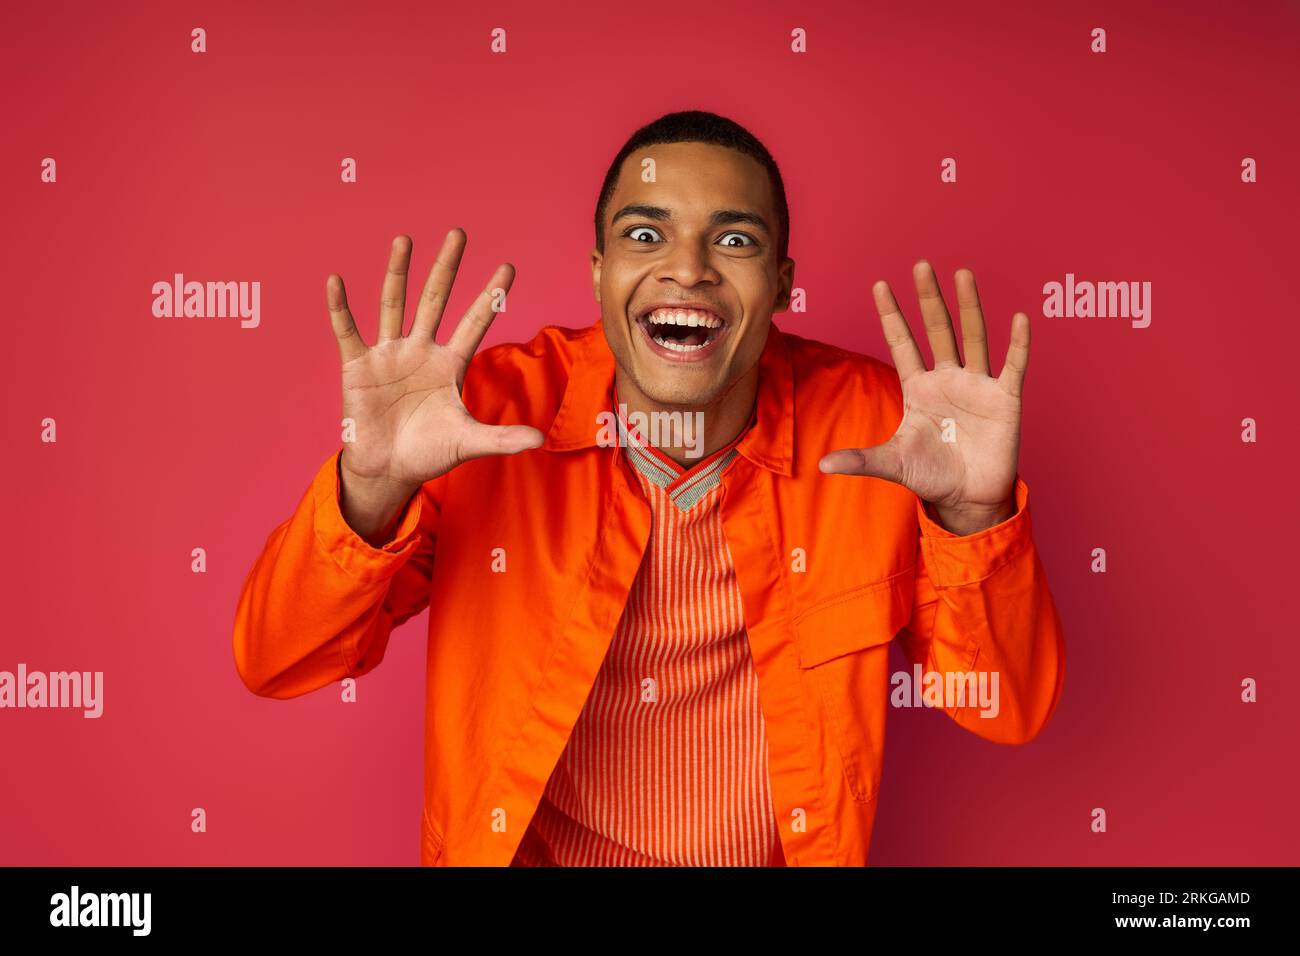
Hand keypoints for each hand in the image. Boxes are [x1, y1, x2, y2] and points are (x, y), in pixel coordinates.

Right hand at [328, 229, 543, 499]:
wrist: (389, 469)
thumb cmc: (429, 453)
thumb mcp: (468, 442)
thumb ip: (502, 438)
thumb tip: (541, 441)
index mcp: (450, 364)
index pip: (474, 322)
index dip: (490, 297)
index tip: (508, 267)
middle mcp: (421, 350)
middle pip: (435, 299)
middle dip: (447, 268)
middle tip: (458, 233)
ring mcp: (389, 354)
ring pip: (394, 303)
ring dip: (397, 272)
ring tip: (404, 240)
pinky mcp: (358, 365)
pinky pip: (348, 330)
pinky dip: (340, 307)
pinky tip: (336, 281)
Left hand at [818, 260, 1028, 535]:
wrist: (967, 498)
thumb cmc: (931, 475)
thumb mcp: (893, 464)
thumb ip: (861, 460)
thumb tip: (823, 465)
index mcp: (918, 388)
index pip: (902, 343)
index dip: (892, 316)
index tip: (879, 285)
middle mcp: (947, 379)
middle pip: (937, 330)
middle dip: (928, 299)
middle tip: (920, 265)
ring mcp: (977, 386)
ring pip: (973, 337)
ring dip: (969, 306)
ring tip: (963, 274)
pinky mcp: (1005, 399)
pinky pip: (1012, 366)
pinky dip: (1017, 344)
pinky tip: (1018, 319)